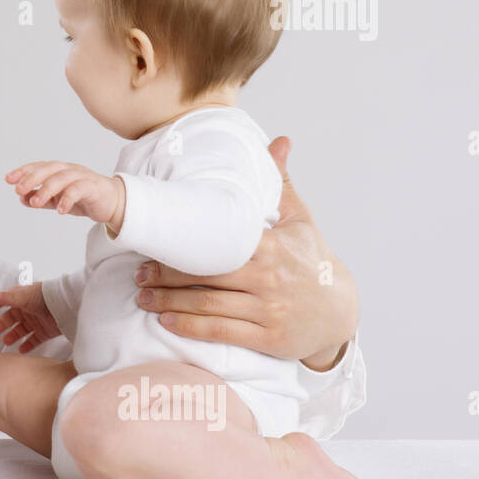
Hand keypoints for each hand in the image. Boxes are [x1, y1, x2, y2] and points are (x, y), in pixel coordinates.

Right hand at [0, 282, 61, 352]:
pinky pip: (34, 340)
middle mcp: (29, 310)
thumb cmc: (46, 296)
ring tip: (6, 342)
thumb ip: (8, 297)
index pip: (8, 301)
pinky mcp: (45, 332)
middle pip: (12, 318)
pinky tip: (21, 350)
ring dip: (13, 336)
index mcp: (23, 299)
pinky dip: (27, 345)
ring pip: (21, 330)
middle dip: (2, 325)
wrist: (66, 306)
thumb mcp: (24, 296)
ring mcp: (37, 321)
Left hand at [5, 161, 126, 231]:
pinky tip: (60, 210)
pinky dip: (68, 199)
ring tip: (35, 202)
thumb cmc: (84, 198)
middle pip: (49, 169)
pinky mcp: (93, 187)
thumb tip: (22, 198)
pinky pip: (79, 190)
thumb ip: (41, 199)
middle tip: (18, 189)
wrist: (112, 203)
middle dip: (32, 178)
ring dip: (47, 190)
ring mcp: (82, 177)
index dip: (23, 171)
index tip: (8, 179)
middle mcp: (69, 170)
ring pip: (62, 178)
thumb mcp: (58, 200)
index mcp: (59, 170)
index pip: (39, 167)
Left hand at [133, 136, 358, 370]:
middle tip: (138, 274)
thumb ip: (280, 184)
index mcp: (271, 246)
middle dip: (165, 276)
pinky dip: (190, 327)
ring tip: (143, 297)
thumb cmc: (311, 261)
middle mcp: (268, 278)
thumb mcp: (299, 221)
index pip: (216, 243)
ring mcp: (268, 310)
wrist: (341, 311)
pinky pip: (221, 332)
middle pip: (205, 275)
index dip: (180, 245)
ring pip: (207, 305)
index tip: (152, 242)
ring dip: (169, 303)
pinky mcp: (268, 338)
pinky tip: (167, 322)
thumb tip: (278, 141)